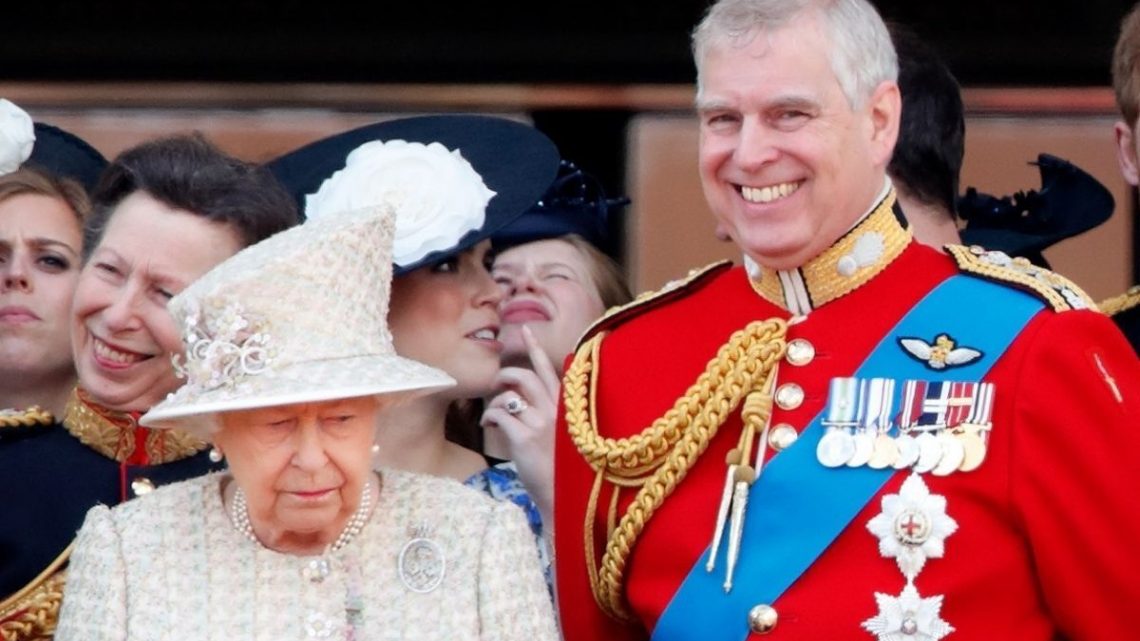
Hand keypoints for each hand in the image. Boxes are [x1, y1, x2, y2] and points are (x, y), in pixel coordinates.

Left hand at [481, 325, 558, 522]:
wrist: (566, 500)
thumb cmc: (565, 471)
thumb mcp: (565, 437)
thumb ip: (553, 415)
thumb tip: (530, 401)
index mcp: (567, 408)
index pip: (550, 370)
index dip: (536, 348)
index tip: (525, 330)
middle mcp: (556, 410)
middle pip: (525, 375)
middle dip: (505, 374)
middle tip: (497, 384)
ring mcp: (540, 423)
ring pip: (509, 394)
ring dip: (495, 399)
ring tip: (491, 414)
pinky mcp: (523, 437)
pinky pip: (498, 414)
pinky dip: (488, 417)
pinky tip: (488, 427)